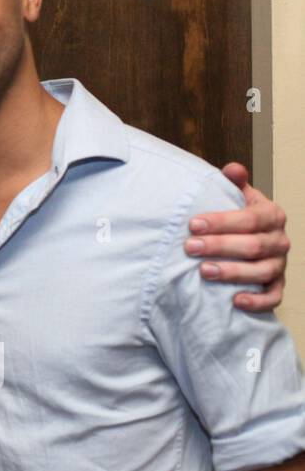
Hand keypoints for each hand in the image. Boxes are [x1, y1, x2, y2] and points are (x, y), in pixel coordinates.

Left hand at [185, 162, 289, 311]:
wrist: (251, 237)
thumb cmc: (238, 216)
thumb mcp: (237, 196)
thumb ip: (234, 182)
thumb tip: (232, 169)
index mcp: (272, 215)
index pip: (250, 219)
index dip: (222, 222)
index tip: (193, 224)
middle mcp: (279, 240)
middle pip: (253, 246)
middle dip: (220, 246)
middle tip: (191, 247)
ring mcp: (280, 264)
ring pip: (261, 272)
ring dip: (232, 272)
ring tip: (203, 272)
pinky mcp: (277, 285)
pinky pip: (273, 297)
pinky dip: (257, 301)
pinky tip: (235, 301)